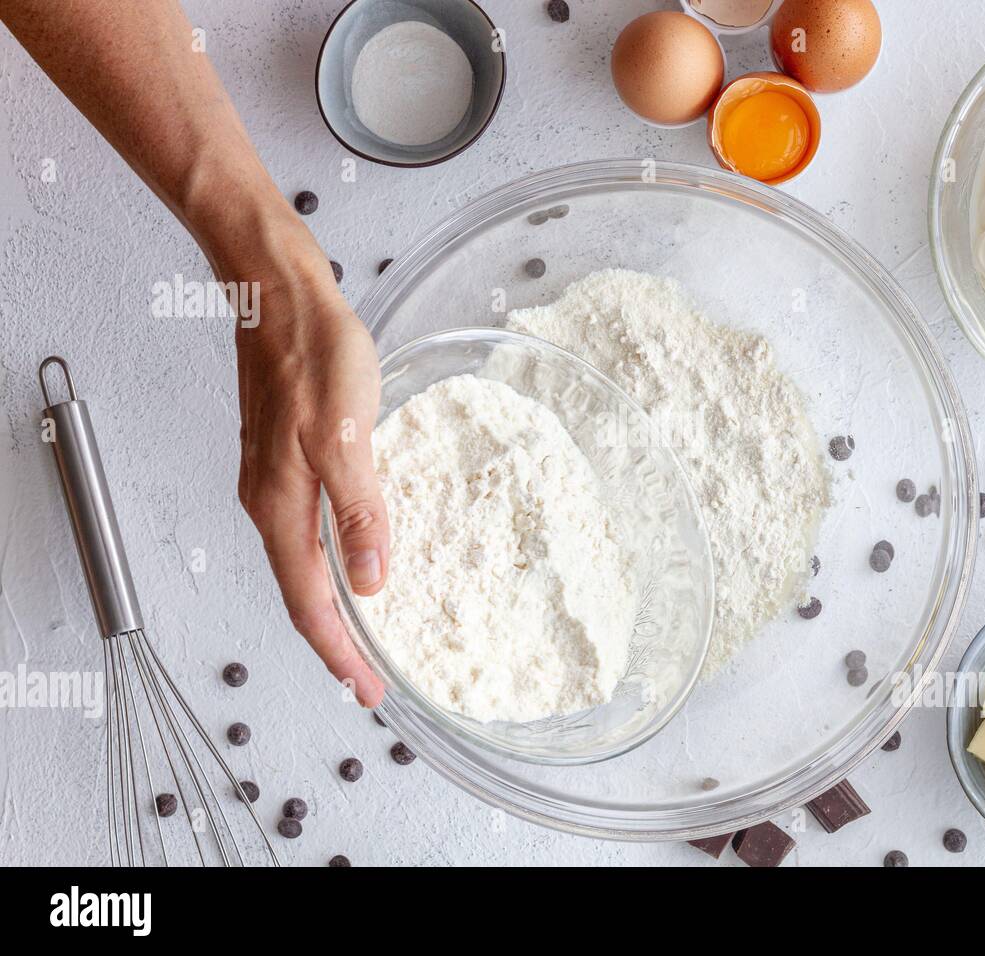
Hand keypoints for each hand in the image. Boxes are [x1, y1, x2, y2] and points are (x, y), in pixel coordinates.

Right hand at [229, 225, 387, 706]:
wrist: (277, 292)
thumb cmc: (312, 353)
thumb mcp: (346, 434)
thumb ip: (359, 509)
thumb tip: (371, 580)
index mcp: (280, 506)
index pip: (310, 602)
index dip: (339, 651)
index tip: (368, 690)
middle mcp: (269, 502)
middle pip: (302, 592)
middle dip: (337, 640)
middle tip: (371, 675)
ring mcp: (274, 479)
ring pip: (302, 562)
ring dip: (335, 603)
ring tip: (367, 632)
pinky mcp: (286, 456)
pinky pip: (307, 528)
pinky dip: (333, 559)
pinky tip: (358, 555)